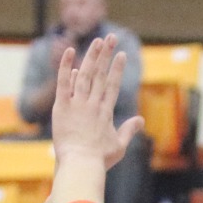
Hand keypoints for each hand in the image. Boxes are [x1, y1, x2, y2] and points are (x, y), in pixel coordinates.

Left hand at [52, 36, 138, 169]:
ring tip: (98, 40)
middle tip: (112, 37)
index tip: (122, 55)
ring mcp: (78, 104)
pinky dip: (66, 66)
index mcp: (106, 112)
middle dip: (107, 55)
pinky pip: (63, 83)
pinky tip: (70, 51)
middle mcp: (93, 104)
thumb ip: (129, 130)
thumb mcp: (118, 146)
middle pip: (101, 75)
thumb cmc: (99, 159)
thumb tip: (140, 120)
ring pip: (85, 74)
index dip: (118, 69)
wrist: (80, 164)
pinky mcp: (62, 107)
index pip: (113, 85)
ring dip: (92, 56)